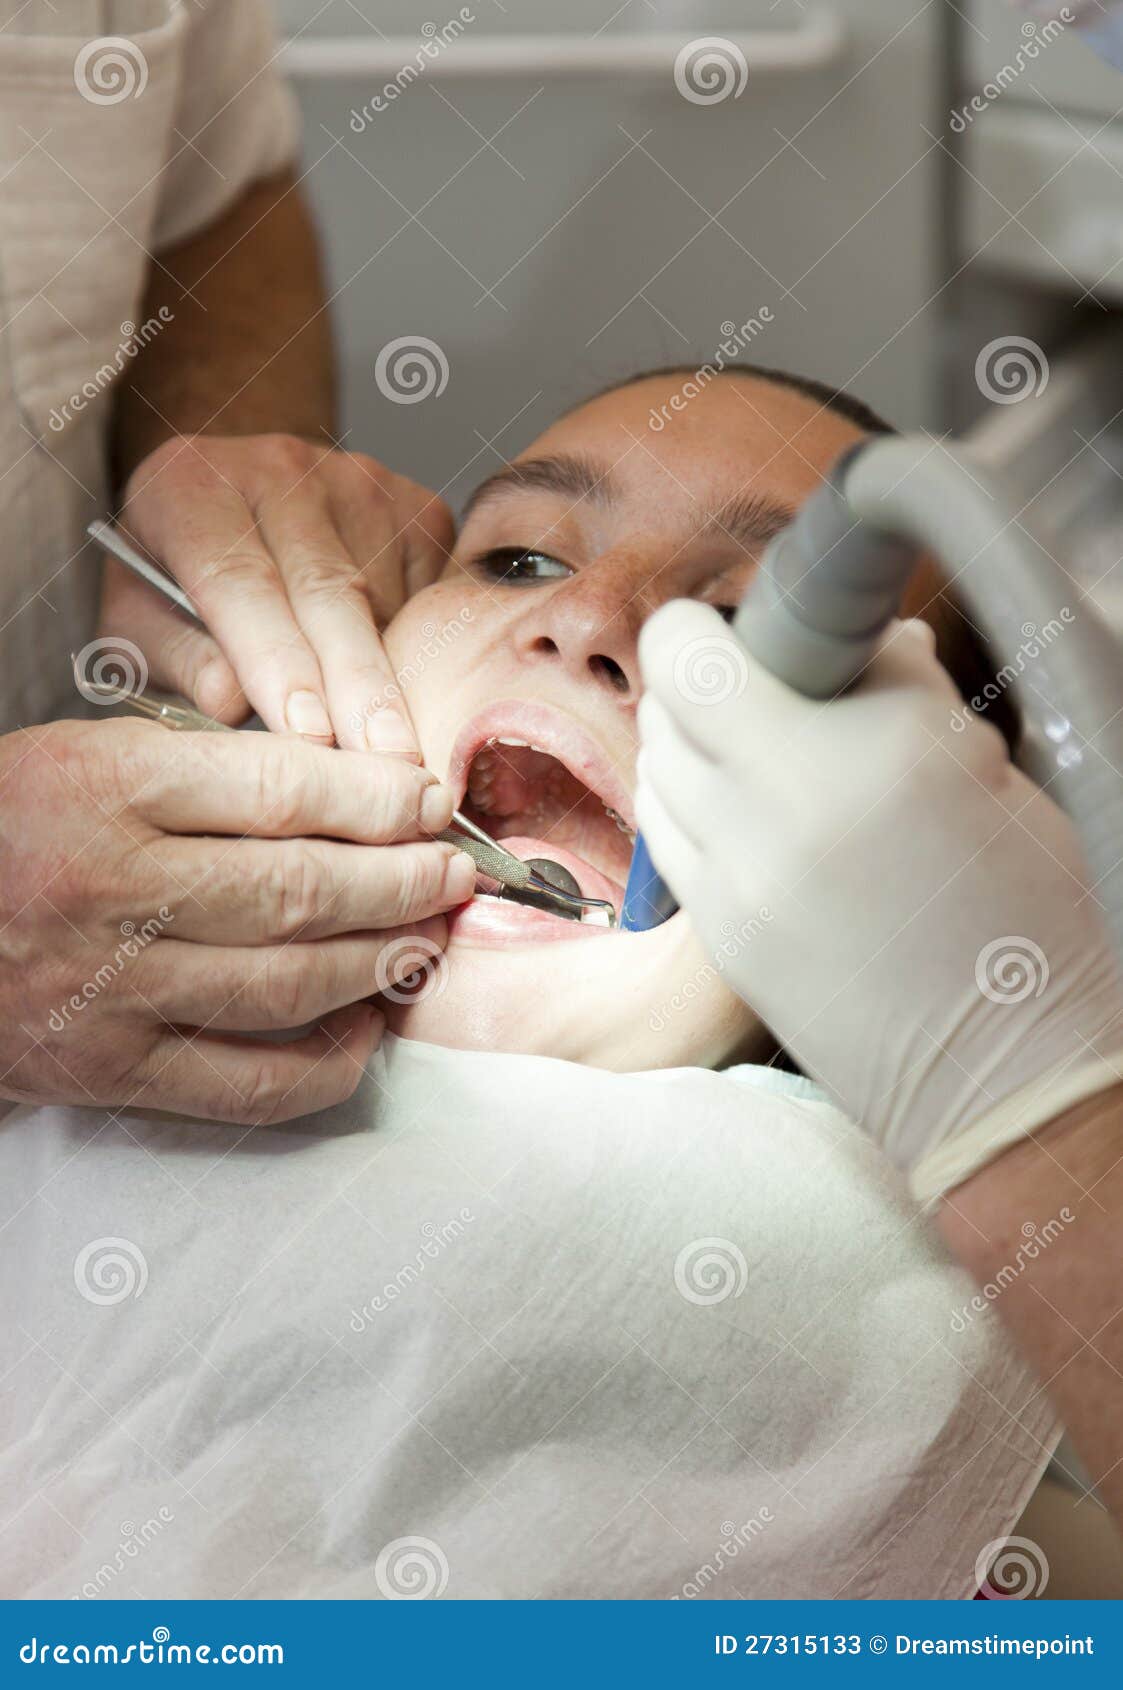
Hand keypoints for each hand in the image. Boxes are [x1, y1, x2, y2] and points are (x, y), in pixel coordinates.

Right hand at [0, 719, 473, 1123]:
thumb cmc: (3, 827)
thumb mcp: (84, 755)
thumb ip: (202, 769)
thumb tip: (345, 789)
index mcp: (108, 790)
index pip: (280, 792)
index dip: (376, 799)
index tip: (430, 801)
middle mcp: (116, 889)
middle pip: (300, 891)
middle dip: (401, 883)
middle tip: (454, 876)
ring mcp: (113, 988)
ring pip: (286, 985)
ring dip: (380, 964)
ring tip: (428, 940)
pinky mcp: (110, 1068)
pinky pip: (245, 1084)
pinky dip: (324, 1063)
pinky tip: (367, 1029)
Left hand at [99, 434, 453, 755]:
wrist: (232, 497)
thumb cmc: (176, 576)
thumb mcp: (141, 618)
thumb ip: (179, 658)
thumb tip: (233, 704)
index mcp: (192, 489)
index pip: (241, 582)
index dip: (278, 663)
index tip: (310, 737)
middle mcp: (279, 469)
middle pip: (330, 591)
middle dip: (360, 689)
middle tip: (386, 767)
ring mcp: (355, 482)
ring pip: (388, 603)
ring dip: (393, 683)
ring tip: (392, 752)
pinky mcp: (413, 505)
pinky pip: (428, 597)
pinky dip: (418, 654)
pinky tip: (398, 686)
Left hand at [637, 602, 1122, 1195]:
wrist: (1003, 1066)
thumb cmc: (1021, 907)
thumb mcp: (982, 767)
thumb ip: (901, 686)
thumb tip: (859, 641)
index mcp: (847, 759)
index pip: (689, 656)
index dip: (698, 628)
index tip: (732, 629)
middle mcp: (767, 819)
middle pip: (661, 709)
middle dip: (697, 683)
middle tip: (756, 689)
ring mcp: (732, 887)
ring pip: (653, 773)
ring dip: (687, 746)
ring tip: (753, 752)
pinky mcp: (722, 938)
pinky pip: (668, 841)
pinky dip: (688, 809)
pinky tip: (744, 813)